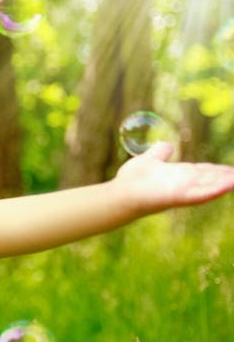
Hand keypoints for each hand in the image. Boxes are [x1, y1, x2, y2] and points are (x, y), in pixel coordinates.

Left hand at [112, 141, 233, 214]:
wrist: (119, 193)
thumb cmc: (131, 180)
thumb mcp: (149, 160)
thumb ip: (160, 153)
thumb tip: (167, 145)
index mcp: (178, 174)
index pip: (203, 171)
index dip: (218, 170)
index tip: (233, 170)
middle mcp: (183, 183)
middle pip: (210, 178)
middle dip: (227, 177)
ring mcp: (181, 190)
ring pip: (209, 185)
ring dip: (225, 183)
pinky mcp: (176, 197)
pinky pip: (198, 194)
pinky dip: (213, 191)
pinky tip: (227, 187)